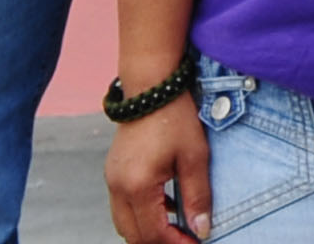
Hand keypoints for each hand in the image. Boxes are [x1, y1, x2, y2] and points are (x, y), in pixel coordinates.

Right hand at [104, 106, 208, 241]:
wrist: (152, 85)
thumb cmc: (177, 117)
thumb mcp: (195, 156)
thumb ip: (197, 195)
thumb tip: (202, 230)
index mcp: (137, 186)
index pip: (152, 233)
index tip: (195, 243)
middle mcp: (118, 188)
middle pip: (132, 235)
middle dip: (158, 242)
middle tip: (185, 239)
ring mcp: (112, 180)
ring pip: (124, 223)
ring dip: (148, 230)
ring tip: (177, 226)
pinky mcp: (113, 172)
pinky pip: (123, 206)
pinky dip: (141, 214)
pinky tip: (166, 205)